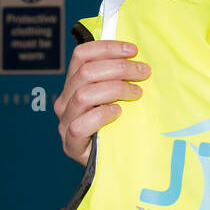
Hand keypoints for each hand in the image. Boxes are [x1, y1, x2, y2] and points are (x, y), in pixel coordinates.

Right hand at [54, 40, 150, 165]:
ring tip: (136, 93)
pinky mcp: (71, 145)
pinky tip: (118, 113)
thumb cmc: (120, 123)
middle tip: (143, 72)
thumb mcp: (120, 94)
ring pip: (83, 95)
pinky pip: (80, 126)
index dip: (107, 48)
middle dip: (119, 68)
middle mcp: (65, 101)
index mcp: (74, 84)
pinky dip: (101, 116)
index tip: (132, 50)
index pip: (81, 56)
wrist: (115, 161)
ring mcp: (65, 123)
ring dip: (115, 89)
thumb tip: (137, 54)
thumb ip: (120, 76)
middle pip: (85, 73)